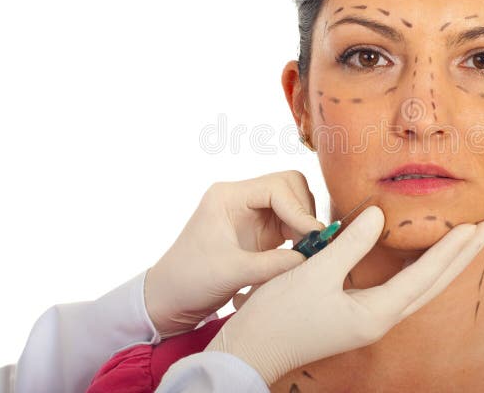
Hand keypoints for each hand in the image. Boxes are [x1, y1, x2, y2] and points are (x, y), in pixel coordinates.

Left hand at [144, 171, 324, 338]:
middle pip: (289, 185)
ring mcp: (252, 212)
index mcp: (228, 196)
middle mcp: (241, 198)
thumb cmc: (190, 280)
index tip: (313, 235)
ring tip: (305, 250)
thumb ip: (273, 264)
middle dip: (304, 211)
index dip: (298, 209)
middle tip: (310, 242)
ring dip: (304, 223)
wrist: (170, 298)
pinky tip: (300, 255)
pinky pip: (291, 223)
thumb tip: (310, 258)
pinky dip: (300, 235)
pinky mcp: (260, 231)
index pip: (276, 187)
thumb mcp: (231, 273)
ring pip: (294, 203)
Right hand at [205, 205, 483, 384]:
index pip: (425, 275)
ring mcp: (368, 321)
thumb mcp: (316, 272)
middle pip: (431, 284)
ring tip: (462, 242)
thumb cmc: (279, 314)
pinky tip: (418, 259)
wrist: (251, 350)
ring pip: (418, 289)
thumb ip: (350, 243)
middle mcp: (379, 320)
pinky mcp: (355, 317)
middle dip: (460, 257)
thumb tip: (378, 215)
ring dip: (442, 263)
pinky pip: (398, 290)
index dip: (451, 249)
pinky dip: (416, 271)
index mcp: (376, 313)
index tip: (475, 226)